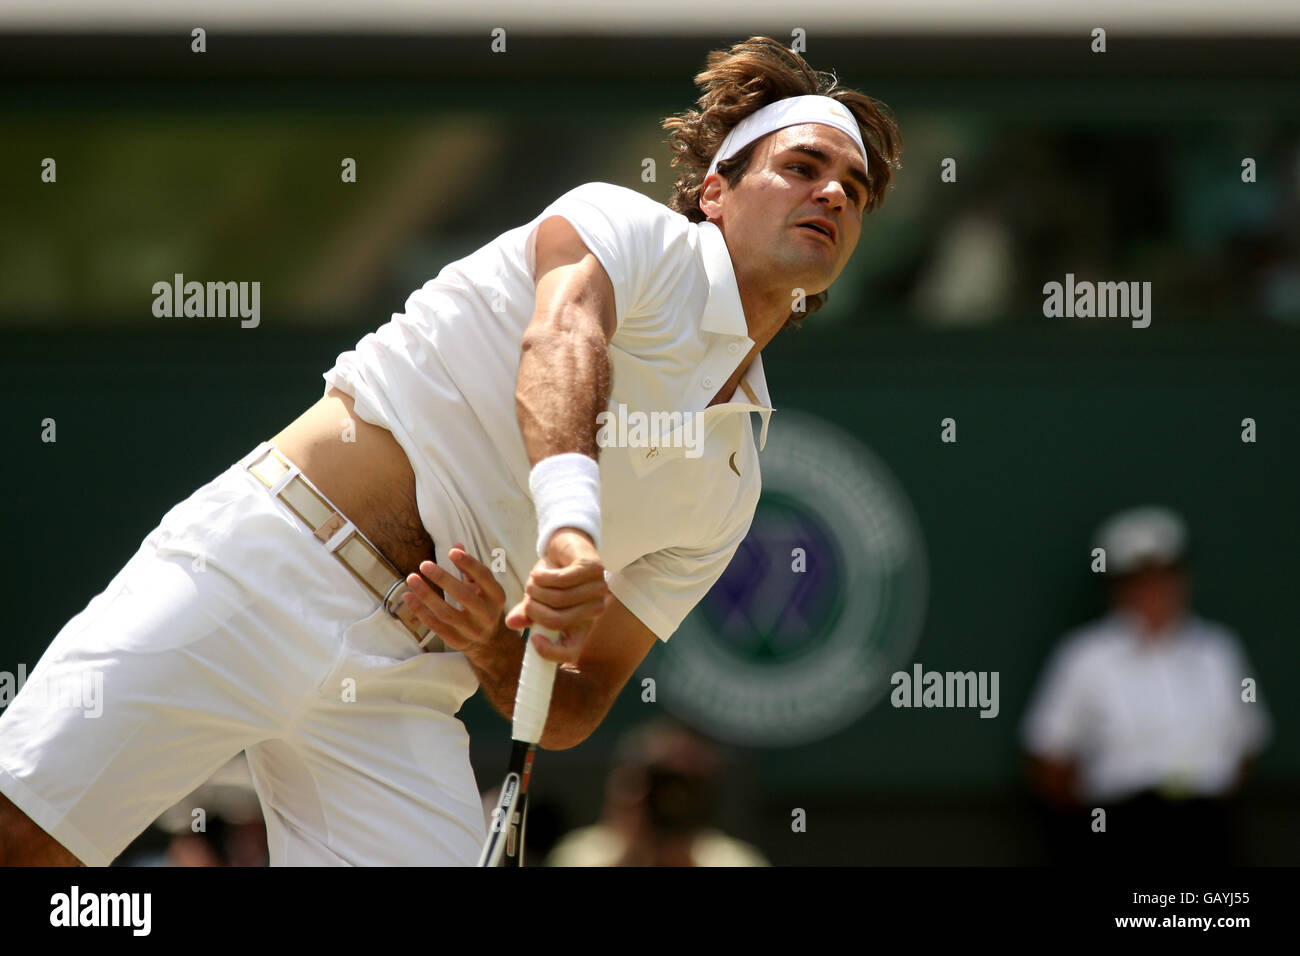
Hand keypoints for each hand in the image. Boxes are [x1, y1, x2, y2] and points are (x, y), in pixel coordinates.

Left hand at [401, 543, 506, 655]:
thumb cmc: (484, 606)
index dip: (468, 563)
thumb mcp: (485, 588)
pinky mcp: (456, 641)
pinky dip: (419, 610)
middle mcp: (487, 615)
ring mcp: (471, 631)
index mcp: (496, 597)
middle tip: (424, 565)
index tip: (451, 552)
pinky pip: (435, 625)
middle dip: (442, 578)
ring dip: (426, 594)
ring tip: (412, 578)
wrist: (490, 641)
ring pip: (445, 612)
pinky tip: (408, 596)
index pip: (484, 577)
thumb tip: (456, 546)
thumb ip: (471, 568)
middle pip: (463, 595)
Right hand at [505, 528, 610, 663]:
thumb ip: (527, 613)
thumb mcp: (537, 598)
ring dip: (536, 589)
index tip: (533, 641)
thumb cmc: (553, 578)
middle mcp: (594, 611)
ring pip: (558, 599)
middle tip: (528, 599)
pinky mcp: (593, 569)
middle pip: (557, 622)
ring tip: (533, 582)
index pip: (572, 652)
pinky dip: (543, 576)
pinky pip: (561, 580)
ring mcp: (597, 590)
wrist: (567, 548)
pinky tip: (539, 572)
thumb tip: (511, 623)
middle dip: (534, 609)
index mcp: (582, 626)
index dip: (551, 652)